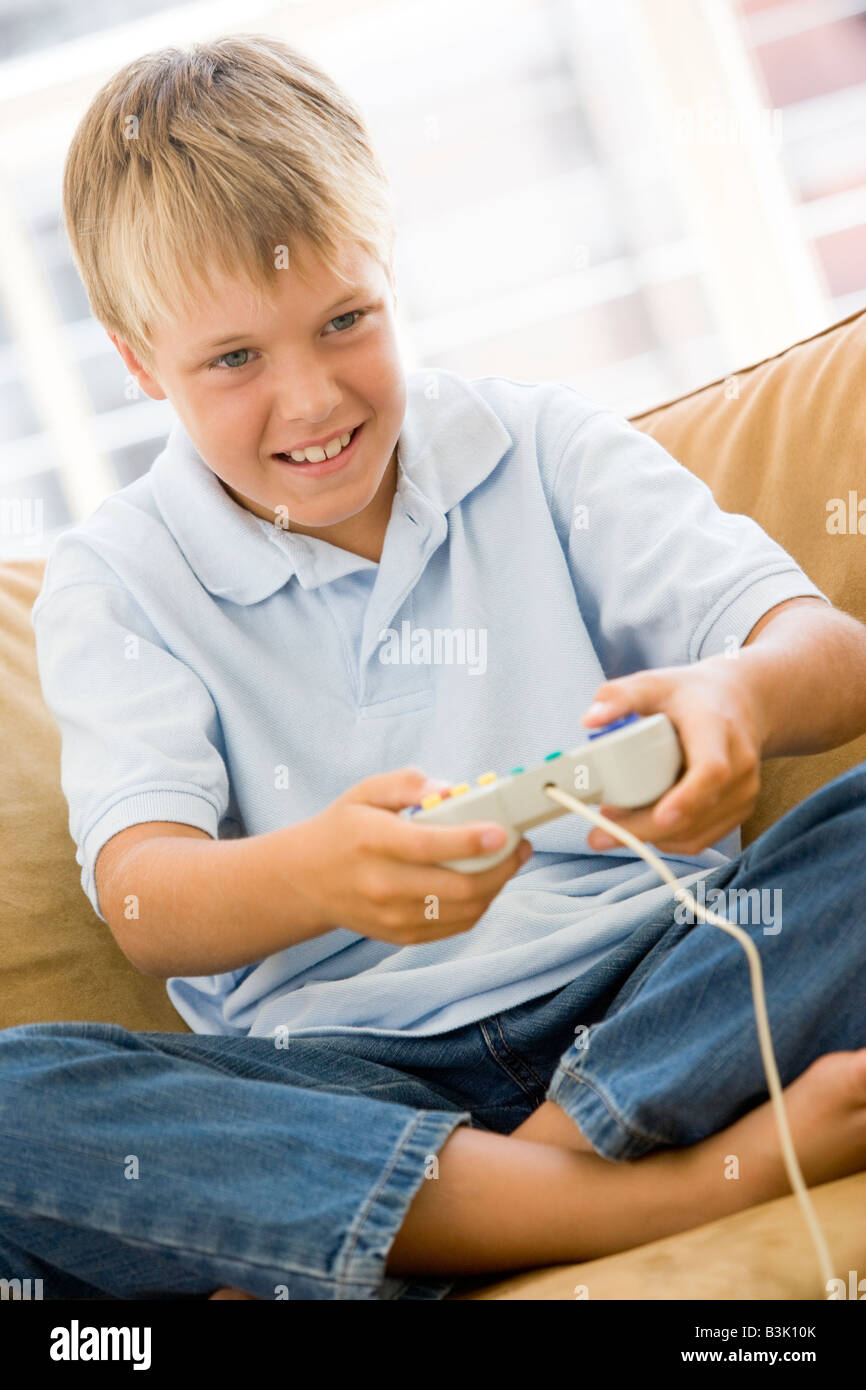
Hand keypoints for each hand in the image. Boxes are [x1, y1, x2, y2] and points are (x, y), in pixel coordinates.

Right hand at [286, 767, 531, 945]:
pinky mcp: (401, 935)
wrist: (305, 881)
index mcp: (373, 842)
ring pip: (463, 910)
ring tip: (509, 862)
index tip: (503, 832)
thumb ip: (408, 783)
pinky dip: (479, 905)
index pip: (428, 846)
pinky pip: (455, 926)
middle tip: (521, 846)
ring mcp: (392, 917)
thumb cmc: (343, 828)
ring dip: (496, 886)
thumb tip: (451, 790)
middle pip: (456, 887)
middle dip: (501, 868)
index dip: (470, 841)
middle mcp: (382, 885)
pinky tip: (486, 883)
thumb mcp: (366, 792)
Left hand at [580, 657, 762, 854]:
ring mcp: (743, 791)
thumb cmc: (690, 695)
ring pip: (694, 833)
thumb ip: (620, 697)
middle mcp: (739, 763)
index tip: (661, 815)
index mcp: (717, 728)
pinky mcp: (738, 811)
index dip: (688, 797)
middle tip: (600, 831)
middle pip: (696, 811)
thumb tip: (590, 719)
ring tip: (614, 819)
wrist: (739, 702)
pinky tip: (640, 823)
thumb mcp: (653, 683)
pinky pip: (698, 839)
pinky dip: (666, 838)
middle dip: (645, 828)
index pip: (712, 770)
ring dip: (651, 835)